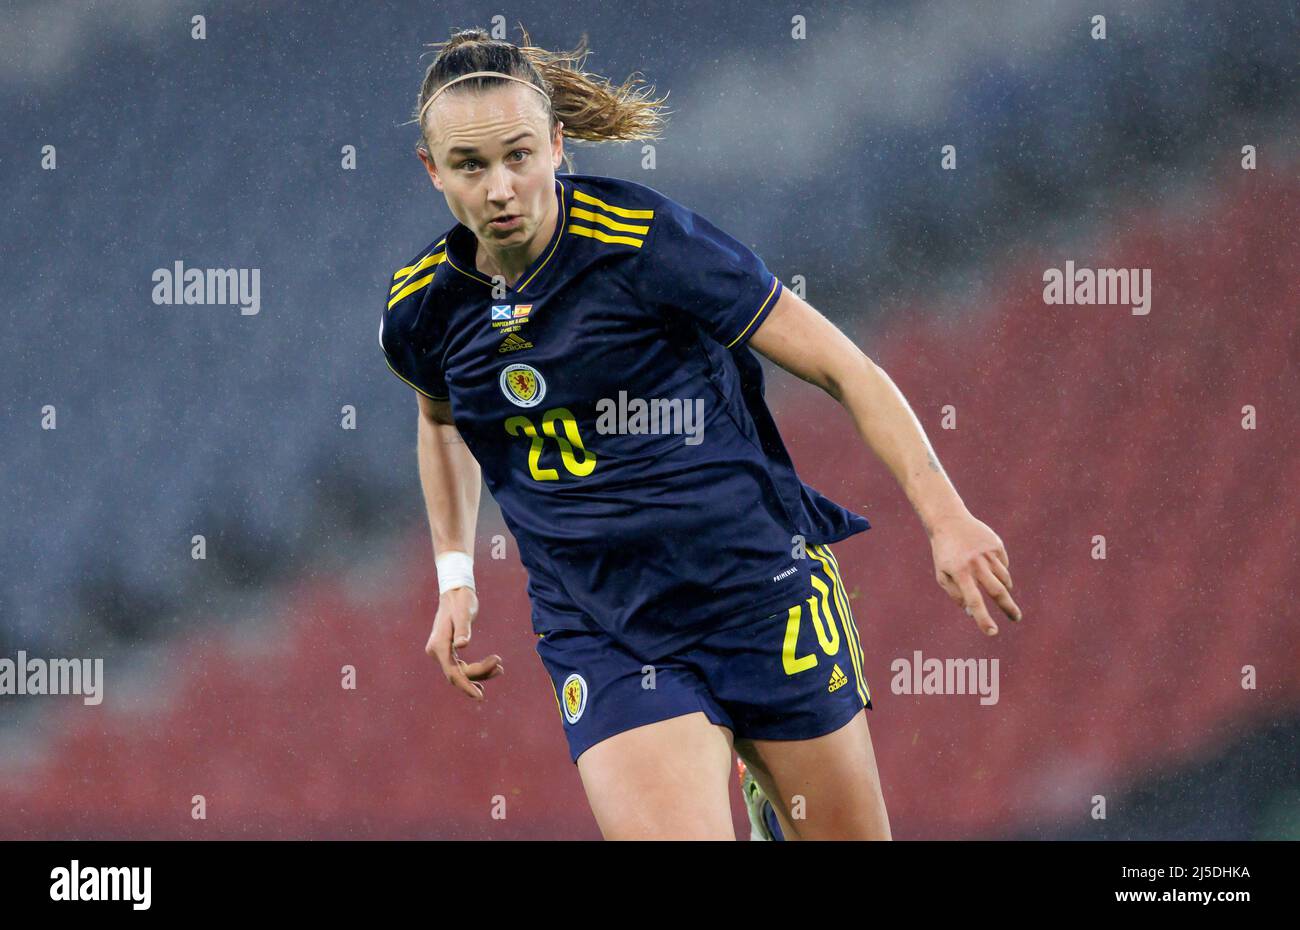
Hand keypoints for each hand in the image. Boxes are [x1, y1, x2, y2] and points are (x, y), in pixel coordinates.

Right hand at [425, 586, 502, 699]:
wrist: (455, 592)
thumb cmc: (461, 601)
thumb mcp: (464, 613)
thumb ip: (463, 629)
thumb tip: (461, 646)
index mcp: (439, 645)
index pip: (452, 672)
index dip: (466, 686)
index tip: (480, 696)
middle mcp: (437, 651)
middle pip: (458, 673)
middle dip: (479, 675)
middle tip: (500, 667)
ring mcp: (441, 652)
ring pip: (460, 672)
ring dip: (480, 673)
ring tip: (500, 668)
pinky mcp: (448, 650)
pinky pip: (461, 666)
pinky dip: (476, 670)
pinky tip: (492, 669)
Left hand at [929, 513, 1021, 635]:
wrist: (949, 522)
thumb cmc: (945, 554)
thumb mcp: (942, 575)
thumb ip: (956, 594)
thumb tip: (971, 612)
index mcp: (960, 573)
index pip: (974, 601)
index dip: (983, 618)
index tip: (992, 632)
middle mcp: (975, 564)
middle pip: (997, 591)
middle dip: (1008, 608)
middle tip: (1016, 618)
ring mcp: (987, 553)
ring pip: (1003, 579)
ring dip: (1004, 589)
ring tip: (999, 590)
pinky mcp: (996, 545)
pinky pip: (1004, 565)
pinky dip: (1000, 570)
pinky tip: (989, 564)